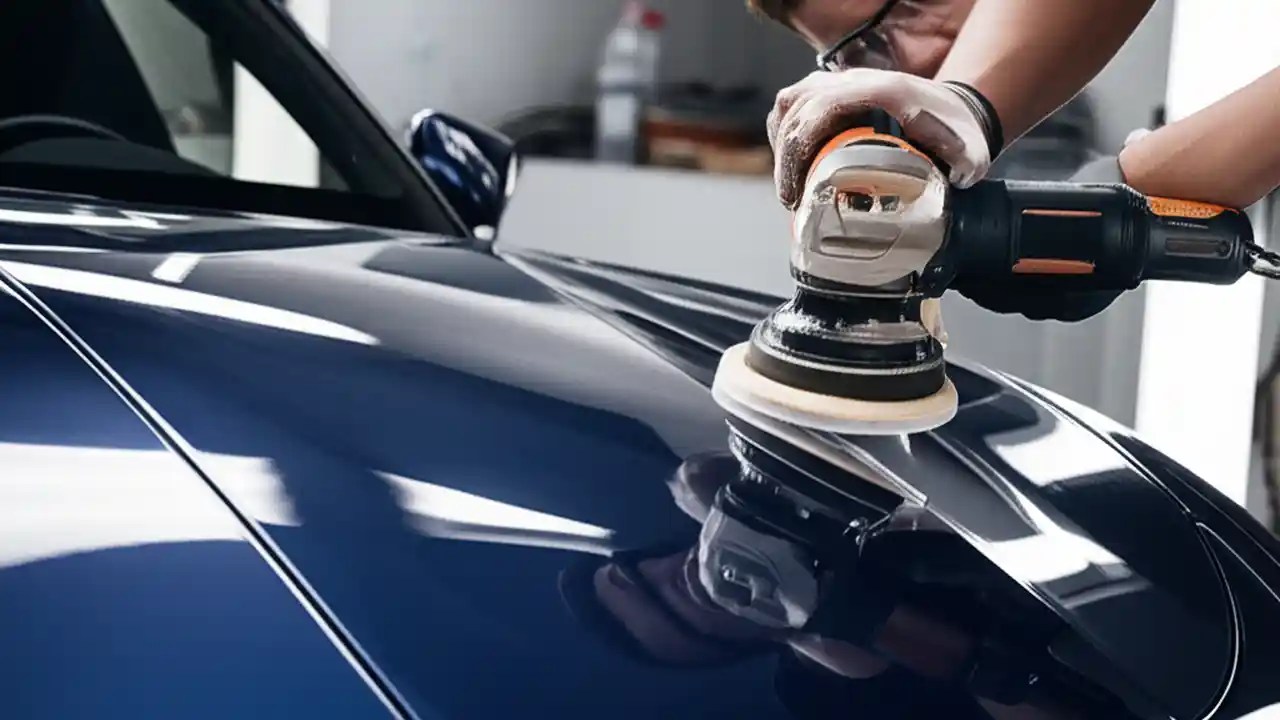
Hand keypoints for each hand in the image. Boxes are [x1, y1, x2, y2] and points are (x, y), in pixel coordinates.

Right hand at [768, 69, 994, 208]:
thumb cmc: (956, 133)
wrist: (955, 107)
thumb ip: (956, 170)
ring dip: (782, 146)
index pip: (819, 112)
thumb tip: (937, 200)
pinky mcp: (831, 90)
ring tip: (789, 185)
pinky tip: (790, 163)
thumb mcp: (966, 152)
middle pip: (796, 111)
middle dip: (786, 160)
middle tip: (791, 200)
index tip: (796, 193)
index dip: (797, 153)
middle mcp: (853, 80)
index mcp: (880, 90)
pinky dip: (785, 134)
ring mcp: (839, 81)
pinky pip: (793, 105)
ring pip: (789, 105)